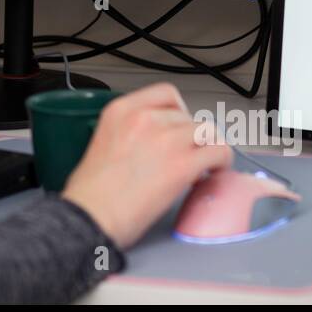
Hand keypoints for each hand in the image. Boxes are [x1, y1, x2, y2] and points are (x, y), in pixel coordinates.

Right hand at [60, 83, 231, 249]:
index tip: (182, 126)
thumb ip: (127, 133)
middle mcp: (144, 118)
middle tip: (189, 156)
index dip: (180, 111)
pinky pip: (218, 152)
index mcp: (120, 111)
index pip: (166, 94)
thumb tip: (151, 144)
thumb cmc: (90, 193)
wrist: (90, 217)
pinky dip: (221, 163)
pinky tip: (214, 173)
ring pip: (207, 133)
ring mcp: (166, 140)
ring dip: (208, 149)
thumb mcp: (101, 143)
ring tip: (204, 166)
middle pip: (188, 117)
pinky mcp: (183, 165)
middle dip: (191, 138)